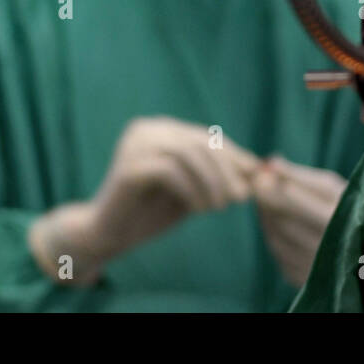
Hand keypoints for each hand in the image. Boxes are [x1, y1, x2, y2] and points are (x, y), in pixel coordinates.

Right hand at [28, 116, 258, 283]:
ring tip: (220, 207)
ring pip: (188, 153)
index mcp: (161, 129)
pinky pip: (170, 171)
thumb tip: (257, 171)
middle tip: (241, 197)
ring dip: (212, 182)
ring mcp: (135, 145)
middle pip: (200, 141)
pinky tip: (199, 209)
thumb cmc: (150, 212)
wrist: (107, 234)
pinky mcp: (128, 166)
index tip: (254, 178)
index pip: (206, 137)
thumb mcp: (191, 190)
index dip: (234, 156)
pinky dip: (192, 190)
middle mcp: (147, 129)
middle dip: (227, 169)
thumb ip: (216, 177)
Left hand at [252, 156, 347, 287]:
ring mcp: (317, 269)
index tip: (263, 175)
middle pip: (288, 224)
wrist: (357, 246)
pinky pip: (277, 251)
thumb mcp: (328, 187)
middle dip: (268, 200)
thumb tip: (269, 163)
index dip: (283, 192)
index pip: (309, 209)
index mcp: (346, 225)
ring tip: (264, 196)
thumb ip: (299, 176)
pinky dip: (271, 232)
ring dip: (266, 215)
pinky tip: (273, 219)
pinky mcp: (302, 280)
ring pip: (277, 238)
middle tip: (256, 181)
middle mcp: (334, 252)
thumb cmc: (341, 205)